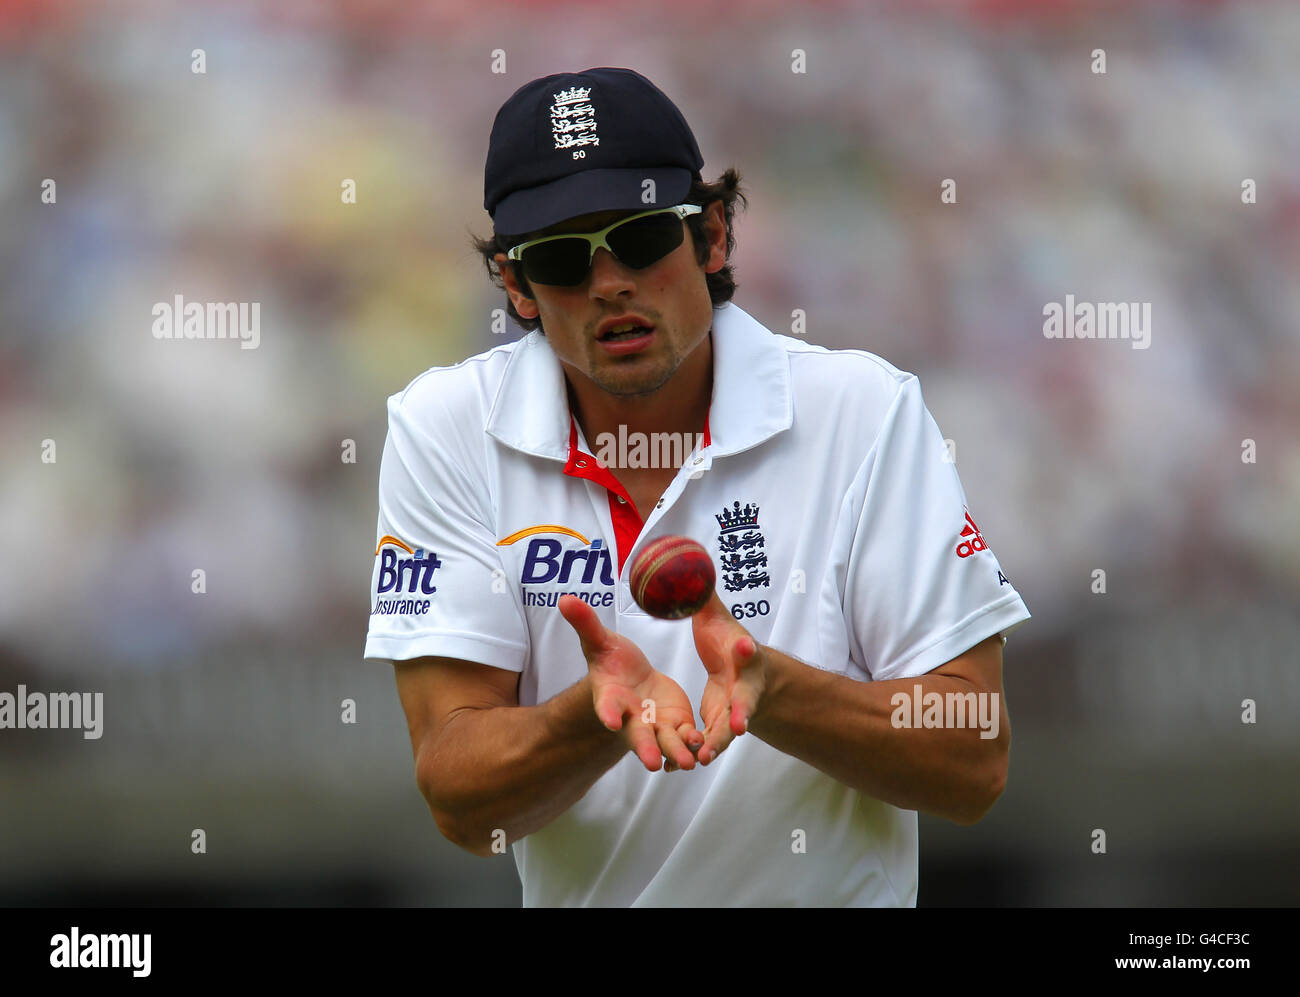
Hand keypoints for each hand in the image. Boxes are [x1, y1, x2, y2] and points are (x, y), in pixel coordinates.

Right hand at [558, 595, 704, 772]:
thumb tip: (564, 599)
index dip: (608, 714)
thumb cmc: (612, 661)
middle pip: (637, 736)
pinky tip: (703, 747)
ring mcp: (654, 726)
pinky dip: (692, 744)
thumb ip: (586, 624)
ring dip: (676, 753)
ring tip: (687, 763)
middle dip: (645, 749)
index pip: (607, 707)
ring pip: (665, 743)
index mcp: (611, 698)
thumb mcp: (600, 641)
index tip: (611, 722)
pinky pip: (684, 738)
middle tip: (652, 763)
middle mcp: (632, 719)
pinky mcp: (675, 724)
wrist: (633, 679)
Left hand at [689, 590, 768, 764]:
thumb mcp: (716, 616)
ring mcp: (732, 709)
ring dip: (718, 742)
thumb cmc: (728, 639)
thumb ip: (705, 595)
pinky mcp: (718, 725)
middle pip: (744, 700)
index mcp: (744, 655)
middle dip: (742, 712)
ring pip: (726, 729)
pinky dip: (698, 751)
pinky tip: (680, 764)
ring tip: (705, 756)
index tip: (742, 646)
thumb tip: (694, 559)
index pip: (747, 650)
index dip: (744, 649)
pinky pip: (709, 741)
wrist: (741, 670)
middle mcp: (743, 685)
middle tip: (739, 726)